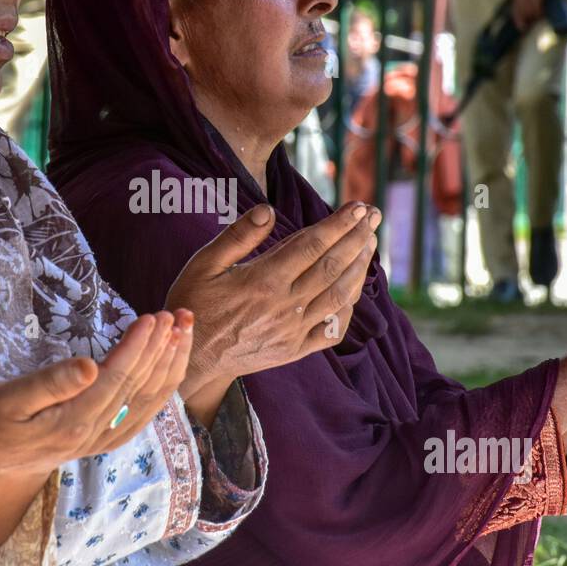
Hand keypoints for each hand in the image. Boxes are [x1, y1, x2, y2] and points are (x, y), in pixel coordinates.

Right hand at [0, 311, 192, 479]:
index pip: (118, 378)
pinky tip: (167, 374)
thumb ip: (50, 382)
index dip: (139, 346)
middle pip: (139, 389)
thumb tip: (89, 365)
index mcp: (72, 422)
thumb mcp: (6, 396)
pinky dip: (158, 393)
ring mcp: (95, 442)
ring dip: (168, 368)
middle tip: (180, 317)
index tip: (154, 317)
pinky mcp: (93, 442)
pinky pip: (138, 418)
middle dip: (163, 350)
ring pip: (146, 404)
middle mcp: (92, 436)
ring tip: (183, 335)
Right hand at [166, 202, 379, 395]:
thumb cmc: (194, 303)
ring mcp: (293, 331)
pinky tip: (355, 289)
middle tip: (375, 215)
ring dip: (359, 268)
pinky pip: (333, 330)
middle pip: (332, 267)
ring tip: (370, 243)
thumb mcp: (203, 264)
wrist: (191, 358)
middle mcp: (284, 306)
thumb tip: (267, 211)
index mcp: (263, 280)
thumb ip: (237, 237)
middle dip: (357, 238)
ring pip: (339, 296)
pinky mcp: (295, 350)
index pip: (312, 245)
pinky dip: (350, 308)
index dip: (339, 224)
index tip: (358, 207)